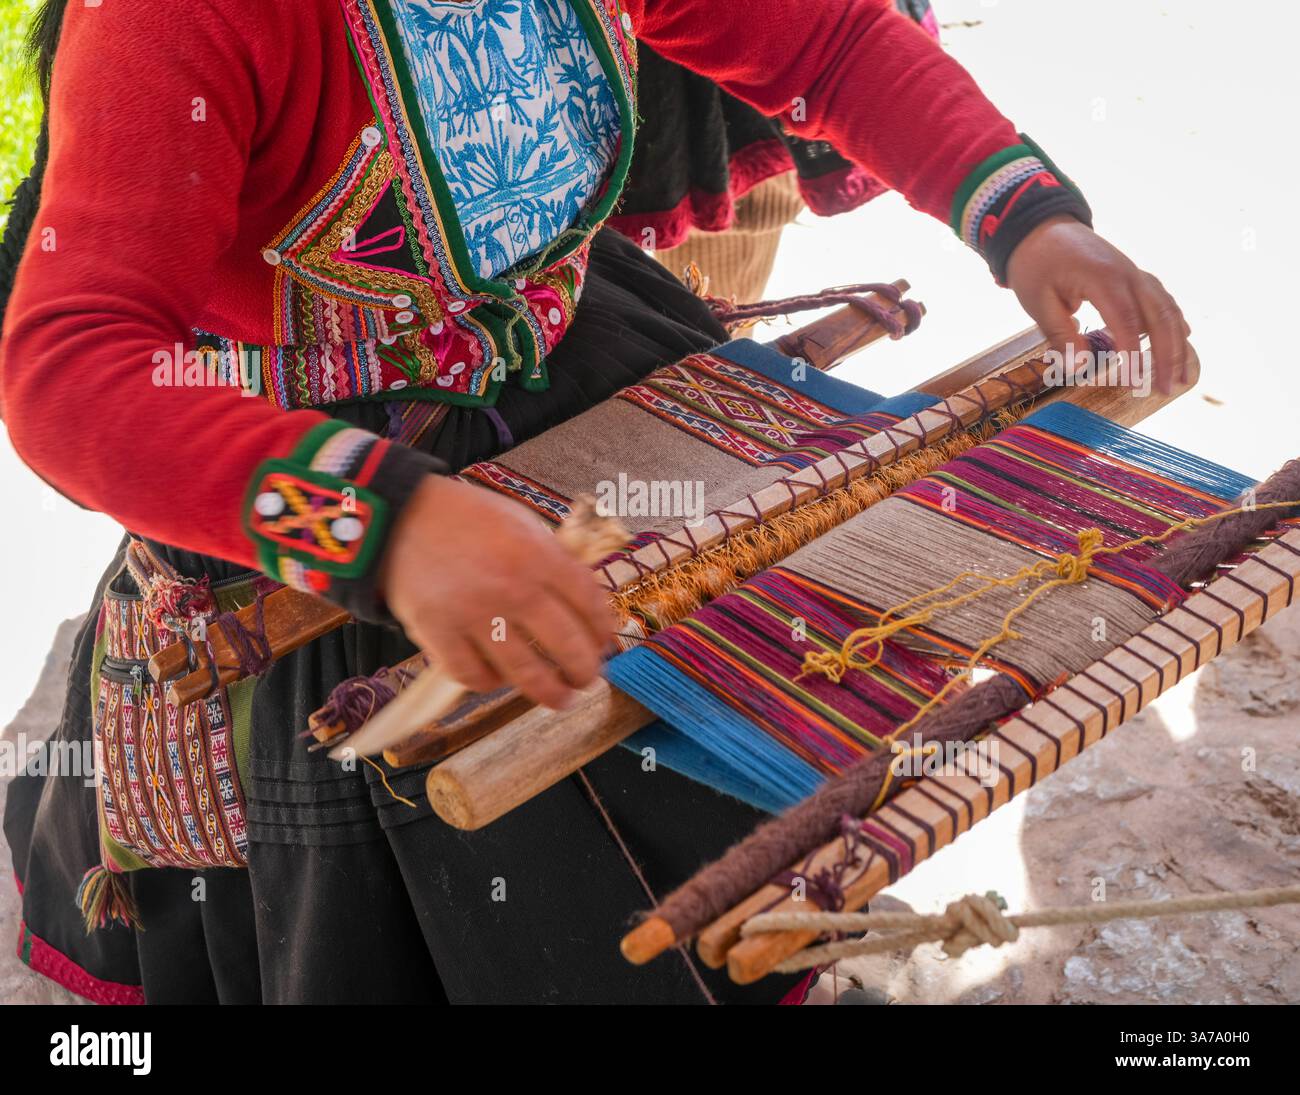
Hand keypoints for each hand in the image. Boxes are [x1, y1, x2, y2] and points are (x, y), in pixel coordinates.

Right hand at [378, 476, 615, 708]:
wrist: (401, 516)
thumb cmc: (467, 519)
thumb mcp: (521, 524)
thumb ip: (553, 561)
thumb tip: (586, 604)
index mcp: (538, 555)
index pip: (588, 603)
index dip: (603, 631)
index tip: (607, 646)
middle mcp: (512, 587)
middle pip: (566, 646)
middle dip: (585, 671)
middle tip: (588, 680)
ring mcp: (474, 615)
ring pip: (526, 673)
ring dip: (549, 692)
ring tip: (559, 698)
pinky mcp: (438, 634)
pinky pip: (474, 676)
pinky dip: (490, 683)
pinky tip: (499, 678)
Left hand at [1005, 216, 1191, 394]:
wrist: (1041, 228)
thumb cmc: (1036, 265)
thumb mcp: (1038, 302)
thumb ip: (1061, 335)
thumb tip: (1080, 369)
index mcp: (1103, 279)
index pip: (1126, 321)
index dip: (1134, 354)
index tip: (1135, 383)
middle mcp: (1128, 274)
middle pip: (1159, 316)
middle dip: (1168, 355)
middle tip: (1169, 389)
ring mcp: (1135, 273)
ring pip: (1167, 309)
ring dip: (1178, 343)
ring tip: (1183, 376)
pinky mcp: (1134, 276)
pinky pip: (1161, 299)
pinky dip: (1173, 321)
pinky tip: (1182, 339)